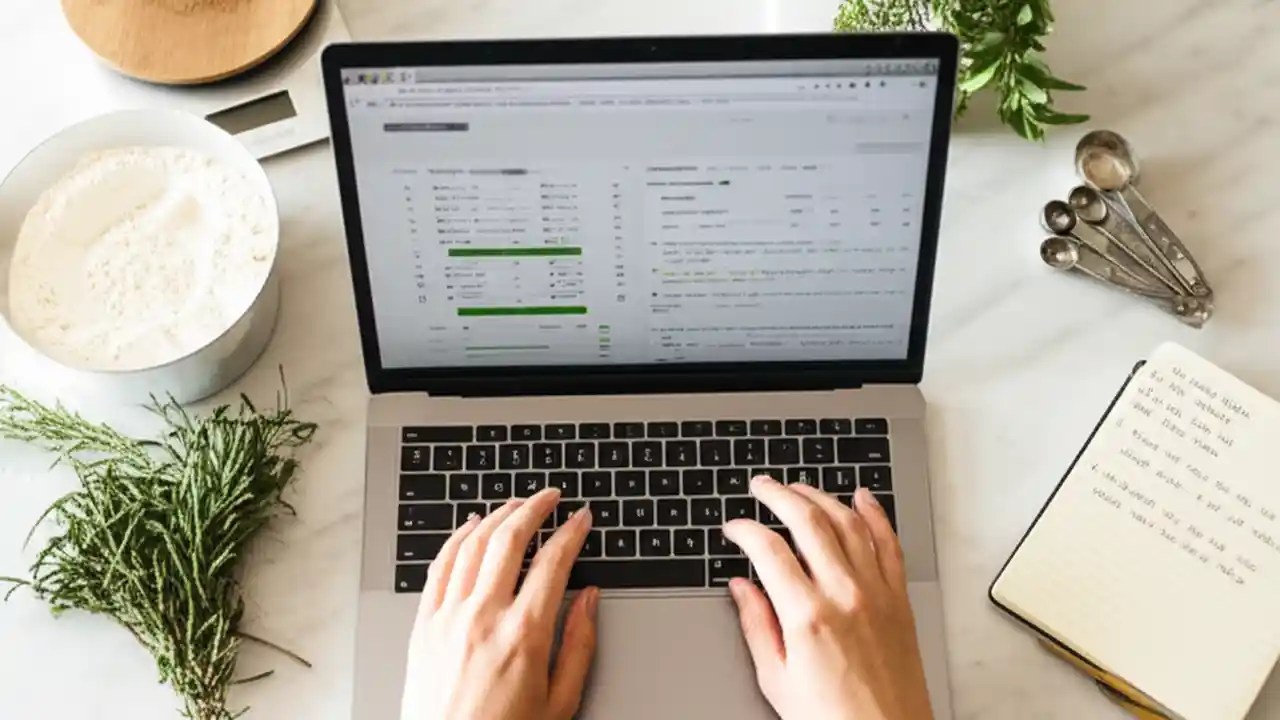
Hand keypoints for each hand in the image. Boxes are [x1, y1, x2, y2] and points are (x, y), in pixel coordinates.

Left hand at [401, 488, 599, 719]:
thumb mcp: (560, 701)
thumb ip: (580, 644)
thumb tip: (589, 599)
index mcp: (524, 636)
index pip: (553, 563)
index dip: (572, 533)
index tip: (582, 519)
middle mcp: (483, 618)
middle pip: (510, 539)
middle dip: (534, 508)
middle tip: (550, 497)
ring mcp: (448, 617)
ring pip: (473, 544)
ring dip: (497, 515)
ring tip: (516, 505)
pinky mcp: (422, 625)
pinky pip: (439, 566)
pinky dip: (457, 537)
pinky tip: (471, 527)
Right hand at [725, 478, 932, 719]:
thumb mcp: (777, 680)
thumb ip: (757, 626)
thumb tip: (741, 589)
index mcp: (808, 617)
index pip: (769, 550)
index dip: (745, 530)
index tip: (734, 527)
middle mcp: (845, 595)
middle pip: (808, 521)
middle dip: (779, 495)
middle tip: (761, 486)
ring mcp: (877, 593)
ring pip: (848, 523)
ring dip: (820, 497)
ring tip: (799, 488)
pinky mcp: (900, 600)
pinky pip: (889, 543)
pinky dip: (875, 514)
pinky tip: (862, 499)